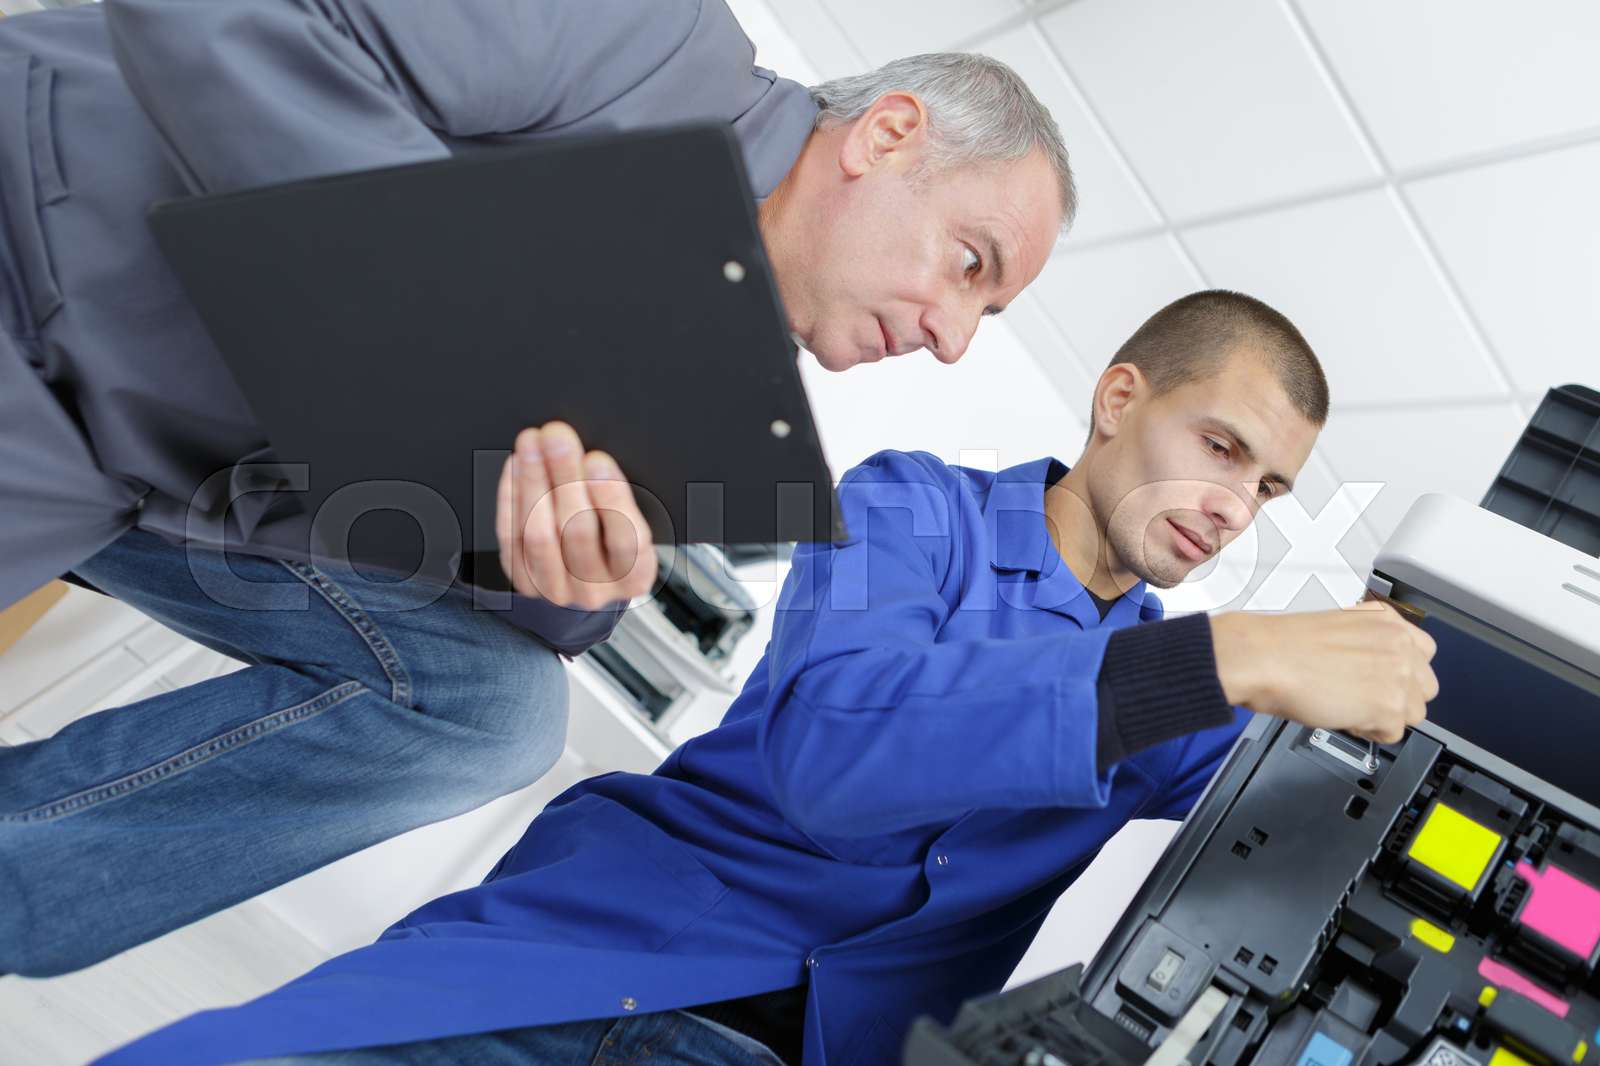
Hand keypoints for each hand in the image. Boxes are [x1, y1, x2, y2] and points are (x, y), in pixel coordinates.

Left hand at [495, 421, 656, 609]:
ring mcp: (556, 590)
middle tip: (557, 436)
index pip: (626, 540)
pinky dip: (511, 496)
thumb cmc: (614, 543)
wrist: (587, 582)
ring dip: (533, 481)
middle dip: (566, 476)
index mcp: (634, 576)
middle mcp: (596, 590)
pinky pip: (511, 537)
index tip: (597, 459)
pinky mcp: (524, 582)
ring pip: (539, 534)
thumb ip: (617, 497)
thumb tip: (588, 455)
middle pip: (578, 530)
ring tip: (532, 444)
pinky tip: (517, 467)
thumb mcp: (632, 524)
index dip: (611, 498)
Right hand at [1210, 601, 1438, 743]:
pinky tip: (1341, 715)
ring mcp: (1398, 673)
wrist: (1263, 658)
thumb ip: (1368, 646)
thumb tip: (1374, 671)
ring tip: (1349, 707)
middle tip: (1363, 698)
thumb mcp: (1338, 630)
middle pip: (1425, 686)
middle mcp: (1399, 643)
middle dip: (1398, 697)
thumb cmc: (1282, 645)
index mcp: (1387, 620)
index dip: (1400, 672)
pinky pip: (1392, 733)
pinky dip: (1367, 731)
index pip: (1423, 653)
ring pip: (1413, 713)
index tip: (1382, 678)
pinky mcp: (1389, 705)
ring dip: (1384, 716)